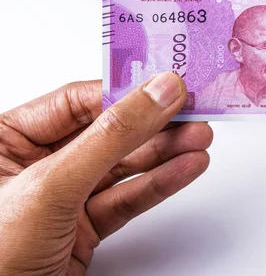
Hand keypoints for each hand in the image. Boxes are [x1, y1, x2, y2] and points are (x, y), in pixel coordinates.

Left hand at [0, 72, 212, 274]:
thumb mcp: (51, 185)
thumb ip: (110, 137)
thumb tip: (156, 94)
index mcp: (7, 140)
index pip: (77, 102)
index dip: (126, 92)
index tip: (167, 85)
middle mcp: (36, 164)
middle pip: (108, 133)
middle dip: (155, 125)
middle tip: (193, 112)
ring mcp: (62, 197)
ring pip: (123, 167)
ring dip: (166, 154)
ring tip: (199, 139)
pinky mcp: (84, 227)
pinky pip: (127, 198)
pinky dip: (160, 184)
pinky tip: (186, 167)